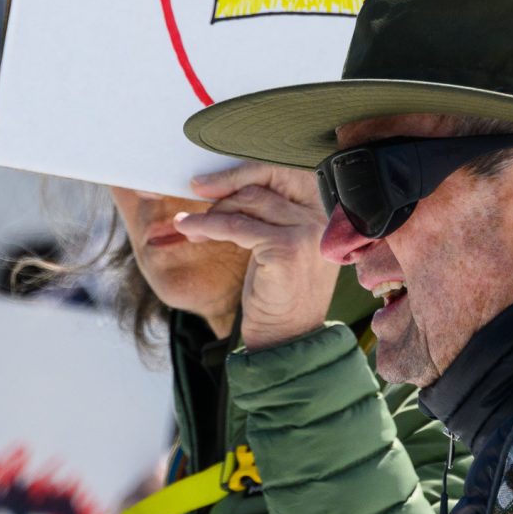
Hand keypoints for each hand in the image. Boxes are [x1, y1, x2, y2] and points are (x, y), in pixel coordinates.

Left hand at [169, 162, 336, 349]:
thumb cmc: (279, 295)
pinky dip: (207, 225)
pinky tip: (189, 230)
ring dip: (210, 211)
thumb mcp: (279, 247)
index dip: (243, 173)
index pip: (282, 175)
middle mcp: (322, 218)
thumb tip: (229, 186)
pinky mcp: (286, 248)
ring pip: (248, 202)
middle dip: (224, 188)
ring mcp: (307, 232)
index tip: (212, 181)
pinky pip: (236, 226)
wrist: (287, 341)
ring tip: (187, 225)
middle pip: (264, 185)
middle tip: (196, 196)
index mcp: (325, 213)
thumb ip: (268, 215)